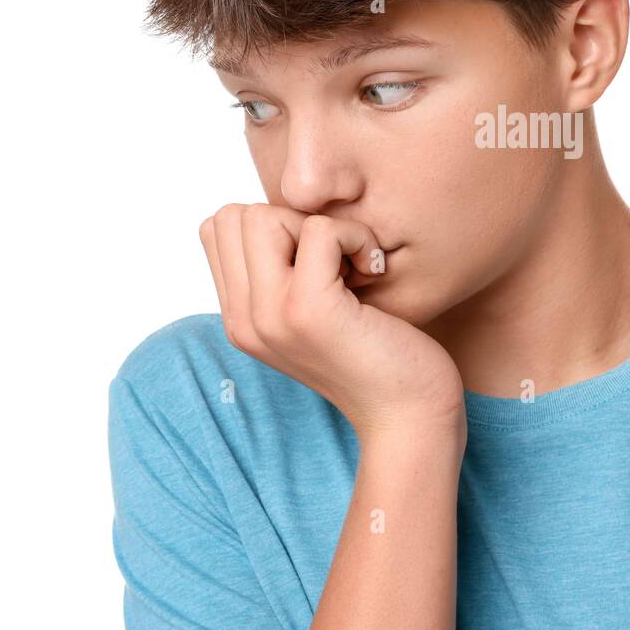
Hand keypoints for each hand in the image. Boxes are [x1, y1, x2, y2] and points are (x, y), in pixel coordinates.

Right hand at [199, 205, 465, 441]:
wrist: (410, 416)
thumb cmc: (378, 354)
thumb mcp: (314, 312)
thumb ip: (282, 274)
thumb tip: (276, 213)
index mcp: (241, 318)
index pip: (220, 227)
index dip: (274, 225)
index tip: (318, 260)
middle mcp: (243, 319)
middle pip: (235, 215)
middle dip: (293, 220)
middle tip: (336, 261)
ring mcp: (270, 316)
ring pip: (265, 215)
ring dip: (323, 227)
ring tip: (354, 267)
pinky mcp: (308, 310)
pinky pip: (319, 229)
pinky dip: (355, 236)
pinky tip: (374, 271)